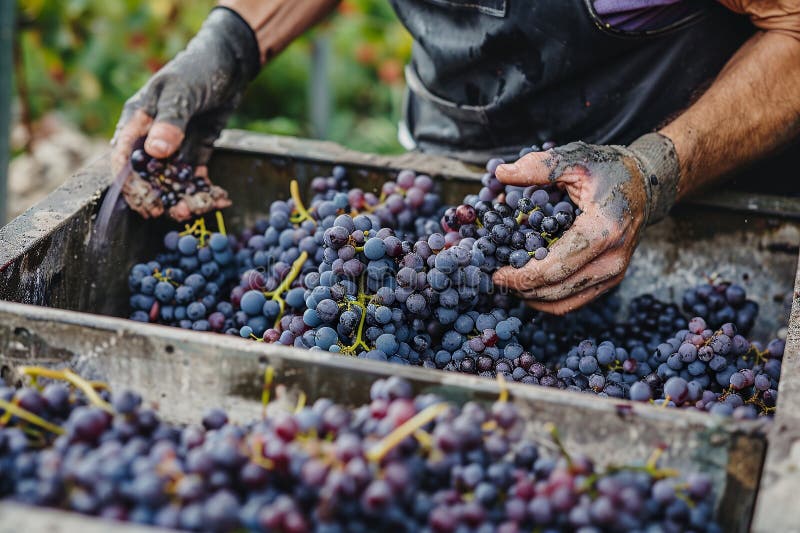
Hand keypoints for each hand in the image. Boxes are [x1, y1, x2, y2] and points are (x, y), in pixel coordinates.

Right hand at [110, 7, 259, 220]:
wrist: (229, 64)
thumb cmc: (197, 70)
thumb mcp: (181, 93)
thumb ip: (169, 122)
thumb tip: (155, 151)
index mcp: (137, 122)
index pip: (123, 160)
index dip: (131, 185)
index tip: (146, 203)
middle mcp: (151, 139)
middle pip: (148, 177)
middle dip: (160, 198)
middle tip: (177, 213)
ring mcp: (173, 147)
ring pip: (172, 182)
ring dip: (183, 198)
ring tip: (199, 209)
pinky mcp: (195, 152)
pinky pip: (195, 178)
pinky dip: (204, 191)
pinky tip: (219, 199)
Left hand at [492, 134, 679, 313]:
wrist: (647, 186)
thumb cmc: (610, 170)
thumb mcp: (576, 159)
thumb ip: (540, 166)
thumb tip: (501, 174)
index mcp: (604, 230)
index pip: (556, 266)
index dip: (522, 275)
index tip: (496, 273)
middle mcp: (613, 259)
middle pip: (557, 290)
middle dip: (522, 289)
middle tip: (496, 279)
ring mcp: (614, 274)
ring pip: (564, 303)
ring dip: (532, 297)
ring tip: (509, 283)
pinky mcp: (611, 281)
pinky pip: (574, 301)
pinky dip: (547, 299)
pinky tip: (528, 287)